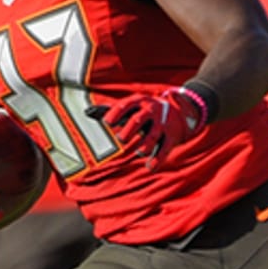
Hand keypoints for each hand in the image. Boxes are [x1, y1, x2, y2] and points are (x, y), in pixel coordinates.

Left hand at [88, 88, 205, 169]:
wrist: (180, 111)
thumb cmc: (145, 110)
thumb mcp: (133, 106)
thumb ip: (112, 110)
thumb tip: (87, 112)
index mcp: (139, 101)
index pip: (124, 105)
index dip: (115, 114)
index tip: (107, 123)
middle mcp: (151, 110)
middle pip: (138, 119)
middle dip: (129, 130)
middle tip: (121, 139)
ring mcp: (162, 123)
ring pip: (153, 135)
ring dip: (145, 145)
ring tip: (139, 152)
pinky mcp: (171, 136)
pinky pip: (165, 148)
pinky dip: (158, 159)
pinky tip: (150, 167)